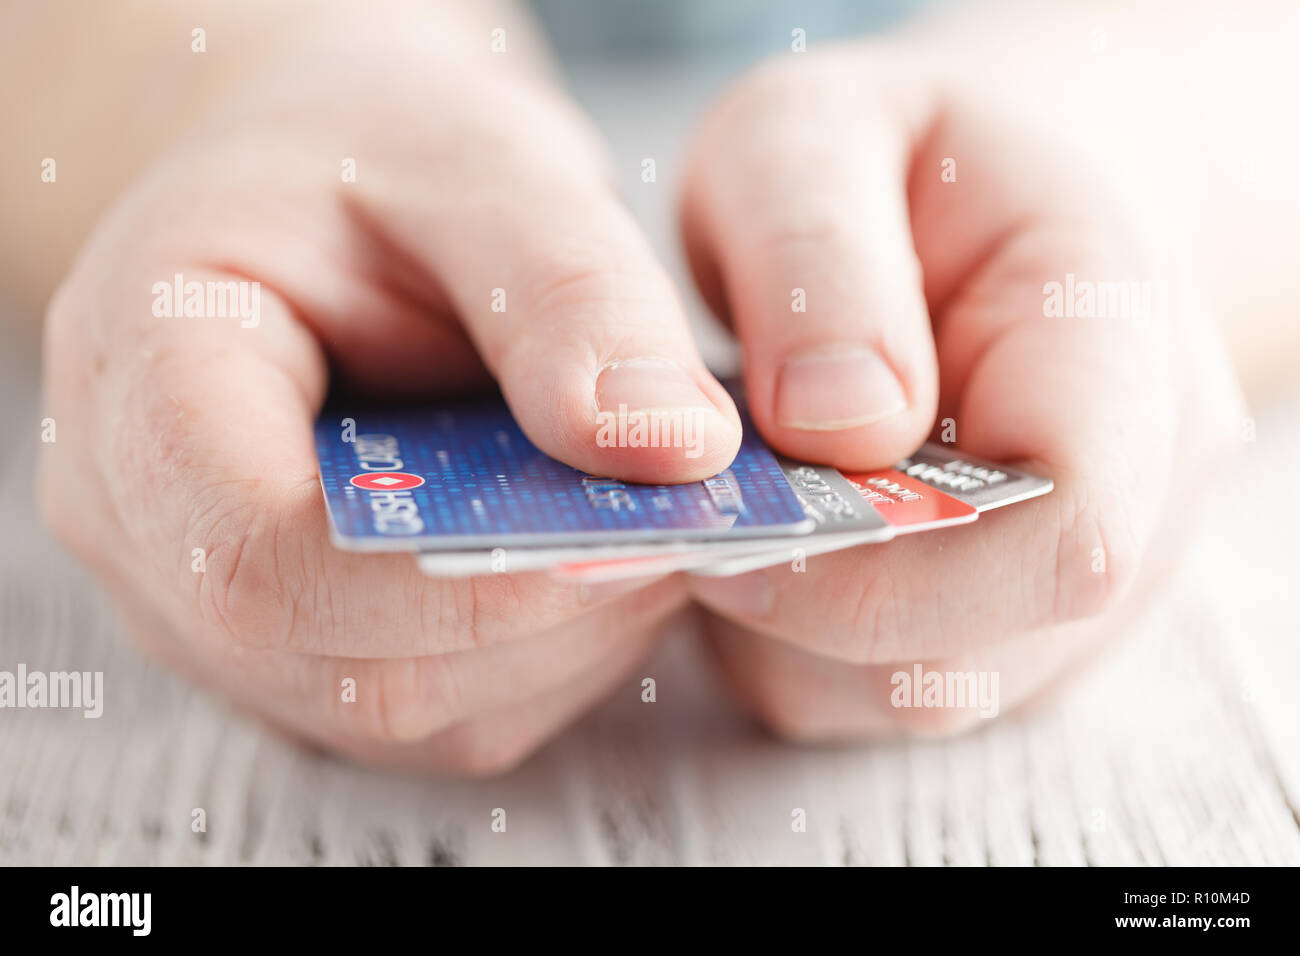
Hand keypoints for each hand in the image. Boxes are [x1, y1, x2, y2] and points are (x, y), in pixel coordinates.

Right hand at [36, 40, 734, 773]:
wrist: (334, 190)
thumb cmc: (380, 157)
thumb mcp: (484, 170)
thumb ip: (573, 295)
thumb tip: (675, 449)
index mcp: (141, 375)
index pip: (256, 559)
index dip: (453, 582)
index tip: (629, 537)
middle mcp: (150, 527)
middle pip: (345, 667)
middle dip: (542, 615)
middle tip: (688, 525)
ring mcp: (217, 607)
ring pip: (406, 711)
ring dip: (562, 640)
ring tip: (653, 525)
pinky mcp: (303, 645)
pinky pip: (437, 712)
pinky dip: (546, 652)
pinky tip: (598, 554)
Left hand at [679, 44, 1244, 737]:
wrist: (965, 203)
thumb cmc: (887, 162)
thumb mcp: (808, 140)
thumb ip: (814, 258)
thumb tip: (835, 423)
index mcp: (1111, 330)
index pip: (1064, 527)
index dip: (889, 569)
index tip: (741, 534)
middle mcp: (1136, 475)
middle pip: (984, 640)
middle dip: (814, 607)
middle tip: (712, 511)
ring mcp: (1080, 565)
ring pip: (924, 689)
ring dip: (797, 632)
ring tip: (752, 503)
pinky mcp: (1011, 617)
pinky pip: (889, 689)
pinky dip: (803, 644)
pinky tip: (784, 536)